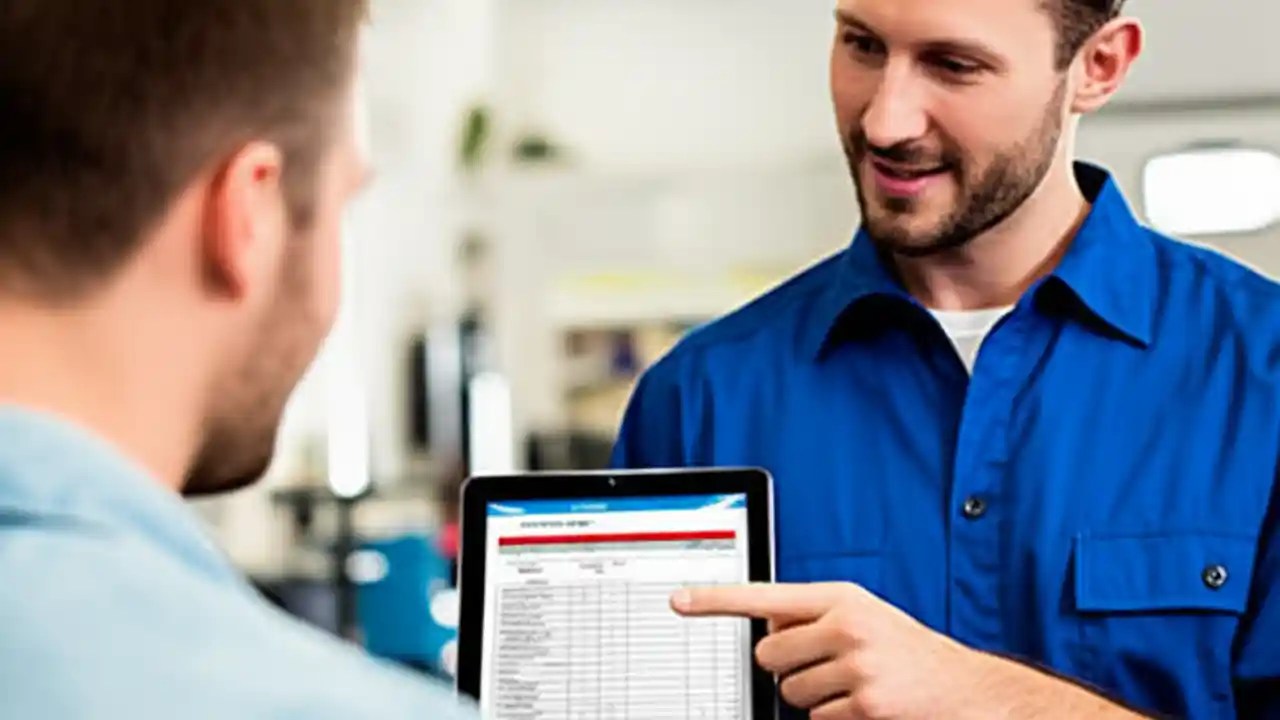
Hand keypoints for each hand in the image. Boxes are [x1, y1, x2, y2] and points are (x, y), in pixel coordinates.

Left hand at [671, 582, 979, 719]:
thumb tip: (765, 621)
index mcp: (842, 599)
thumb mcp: (864, 617)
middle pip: (768, 654)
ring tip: (855, 686)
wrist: (965, 690)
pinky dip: (835, 718)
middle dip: (788, 666)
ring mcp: (855, 665)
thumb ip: (815, 615)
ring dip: (813, 697)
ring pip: (788, 691)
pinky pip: (815, 719)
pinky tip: (867, 706)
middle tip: (829, 666)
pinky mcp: (863, 704)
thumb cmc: (907, 654)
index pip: (764, 595)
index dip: (716, 600)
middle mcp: (847, 625)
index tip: (679, 601)